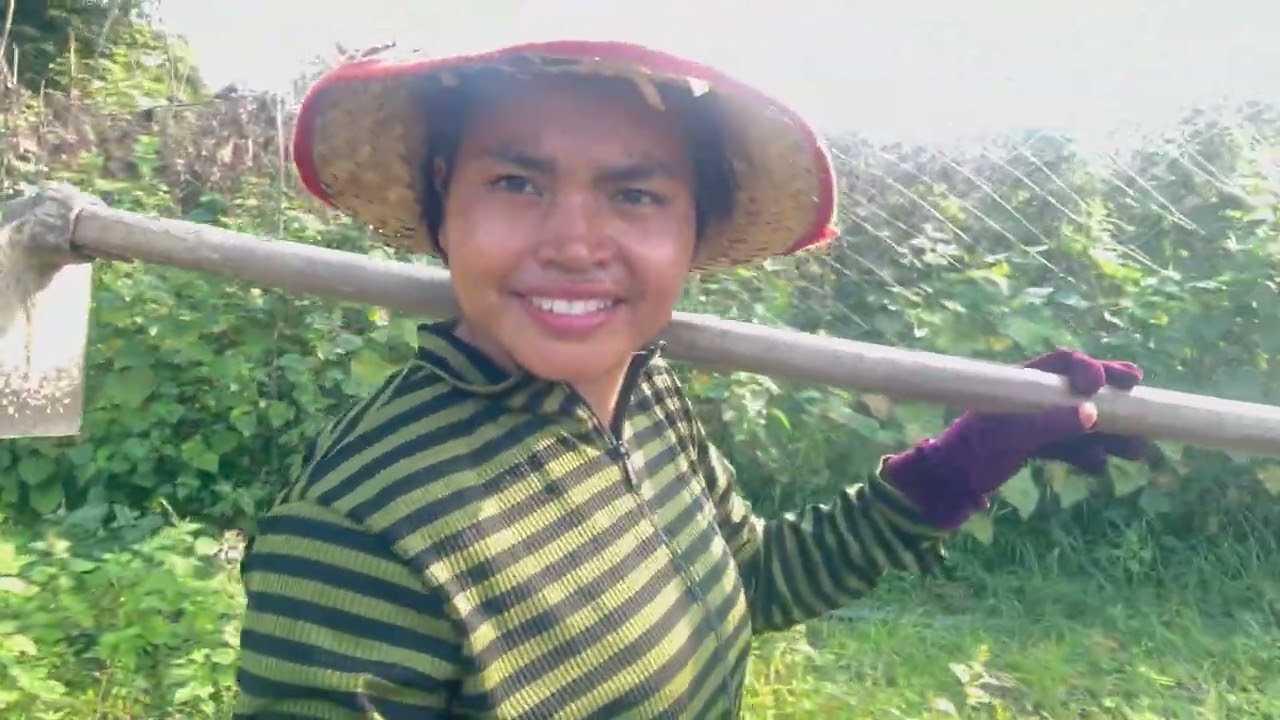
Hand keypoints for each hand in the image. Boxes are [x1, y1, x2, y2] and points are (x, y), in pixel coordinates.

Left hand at [882, 348, 1148, 529]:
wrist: (948, 485)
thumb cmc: (973, 453)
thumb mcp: (1012, 437)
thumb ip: (1050, 424)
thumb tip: (1093, 413)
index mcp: (1018, 384)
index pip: (1061, 363)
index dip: (1089, 368)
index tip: (1106, 385)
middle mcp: (1028, 399)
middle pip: (1078, 388)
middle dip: (1111, 394)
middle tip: (1139, 391)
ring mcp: (1032, 423)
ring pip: (1079, 422)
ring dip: (1109, 433)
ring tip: (1141, 450)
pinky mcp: (1032, 448)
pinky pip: (1068, 447)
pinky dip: (1086, 455)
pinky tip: (1101, 468)